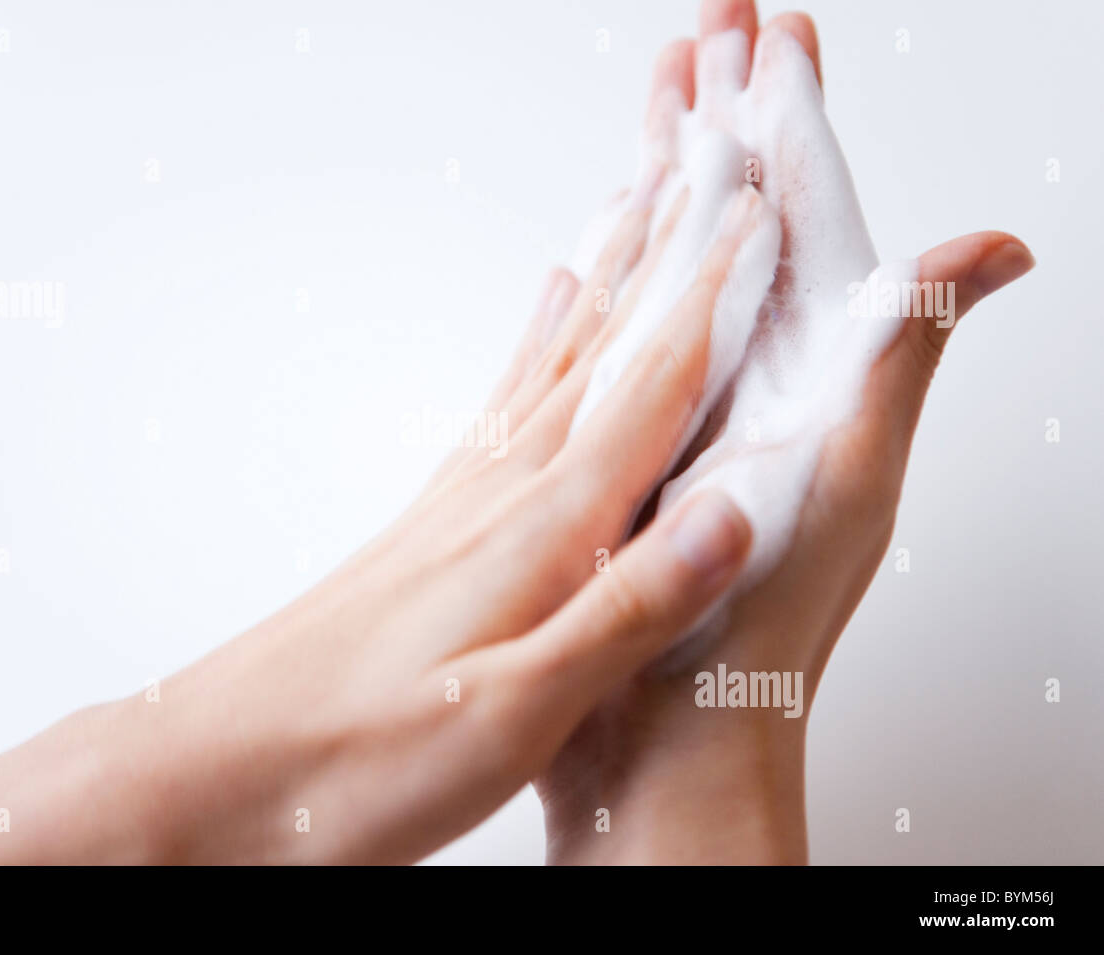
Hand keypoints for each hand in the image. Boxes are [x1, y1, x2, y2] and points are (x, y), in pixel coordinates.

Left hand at [0, 171, 778, 864]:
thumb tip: (731, 516)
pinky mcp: (429, 529)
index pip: (647, 392)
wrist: (219, 770)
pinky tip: (542, 331)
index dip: (710, 300)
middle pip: (601, 354)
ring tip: (634, 215)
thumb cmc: (354, 759)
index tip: (757, 216)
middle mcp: (499, 497)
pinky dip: (536, 352)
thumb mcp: (512, 712)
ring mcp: (458, 506)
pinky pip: (500, 410)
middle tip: (703, 170)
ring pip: (551, 367)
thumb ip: (625, 610)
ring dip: (603, 288)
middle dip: (664, 259)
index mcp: (538, 533)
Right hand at [536, 0, 1034, 863]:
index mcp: (814, 368)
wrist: (667, 737)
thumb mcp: (844, 479)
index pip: (811, 205)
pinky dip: (624, 277)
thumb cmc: (752, 628)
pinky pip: (635, 336)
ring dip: (674, 176)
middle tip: (706, 31)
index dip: (791, 109)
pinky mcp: (641, 452)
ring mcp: (698, 412)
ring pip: (689, 261)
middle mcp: (760, 379)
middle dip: (726, 115)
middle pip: (748, 215)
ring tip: (657, 103)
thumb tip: (1000, 248)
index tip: (772, 29)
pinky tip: (608, 251)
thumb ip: (901, 356)